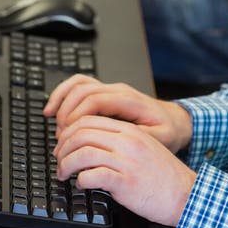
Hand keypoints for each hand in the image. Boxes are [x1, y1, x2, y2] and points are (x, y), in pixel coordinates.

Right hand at [44, 74, 192, 153]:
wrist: (176, 121)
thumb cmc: (168, 131)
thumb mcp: (160, 138)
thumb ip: (139, 139)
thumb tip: (115, 143)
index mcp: (129, 101)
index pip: (96, 99)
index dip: (77, 115)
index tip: (68, 134)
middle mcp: (117, 91)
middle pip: (84, 91)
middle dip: (66, 112)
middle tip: (60, 136)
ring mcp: (111, 90)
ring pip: (79, 84)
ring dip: (62, 99)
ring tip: (51, 119)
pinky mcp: (105, 95)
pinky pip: (80, 87)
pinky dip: (64, 94)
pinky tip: (54, 108)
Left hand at [54, 114, 195, 225]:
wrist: (184, 193)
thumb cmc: (163, 174)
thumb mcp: (143, 147)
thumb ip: (120, 140)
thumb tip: (90, 142)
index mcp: (130, 130)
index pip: (90, 119)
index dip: (69, 131)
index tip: (63, 144)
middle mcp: (127, 142)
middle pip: (82, 133)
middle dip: (63, 147)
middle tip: (59, 159)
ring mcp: (126, 161)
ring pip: (84, 153)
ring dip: (67, 164)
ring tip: (64, 174)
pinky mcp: (126, 182)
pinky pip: (94, 175)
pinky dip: (81, 180)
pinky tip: (81, 184)